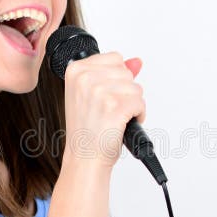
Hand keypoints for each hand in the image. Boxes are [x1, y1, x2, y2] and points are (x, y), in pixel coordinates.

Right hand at [62, 53, 145, 169]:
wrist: (85, 158)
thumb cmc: (87, 129)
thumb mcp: (94, 94)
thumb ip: (115, 73)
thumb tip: (137, 61)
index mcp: (75, 70)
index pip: (115, 58)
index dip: (116, 80)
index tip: (104, 96)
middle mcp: (85, 78)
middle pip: (127, 72)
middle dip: (124, 92)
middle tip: (108, 110)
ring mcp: (99, 91)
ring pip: (136, 87)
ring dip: (131, 105)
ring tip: (114, 117)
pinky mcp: (115, 106)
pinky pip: (141, 103)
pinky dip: (138, 115)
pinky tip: (122, 124)